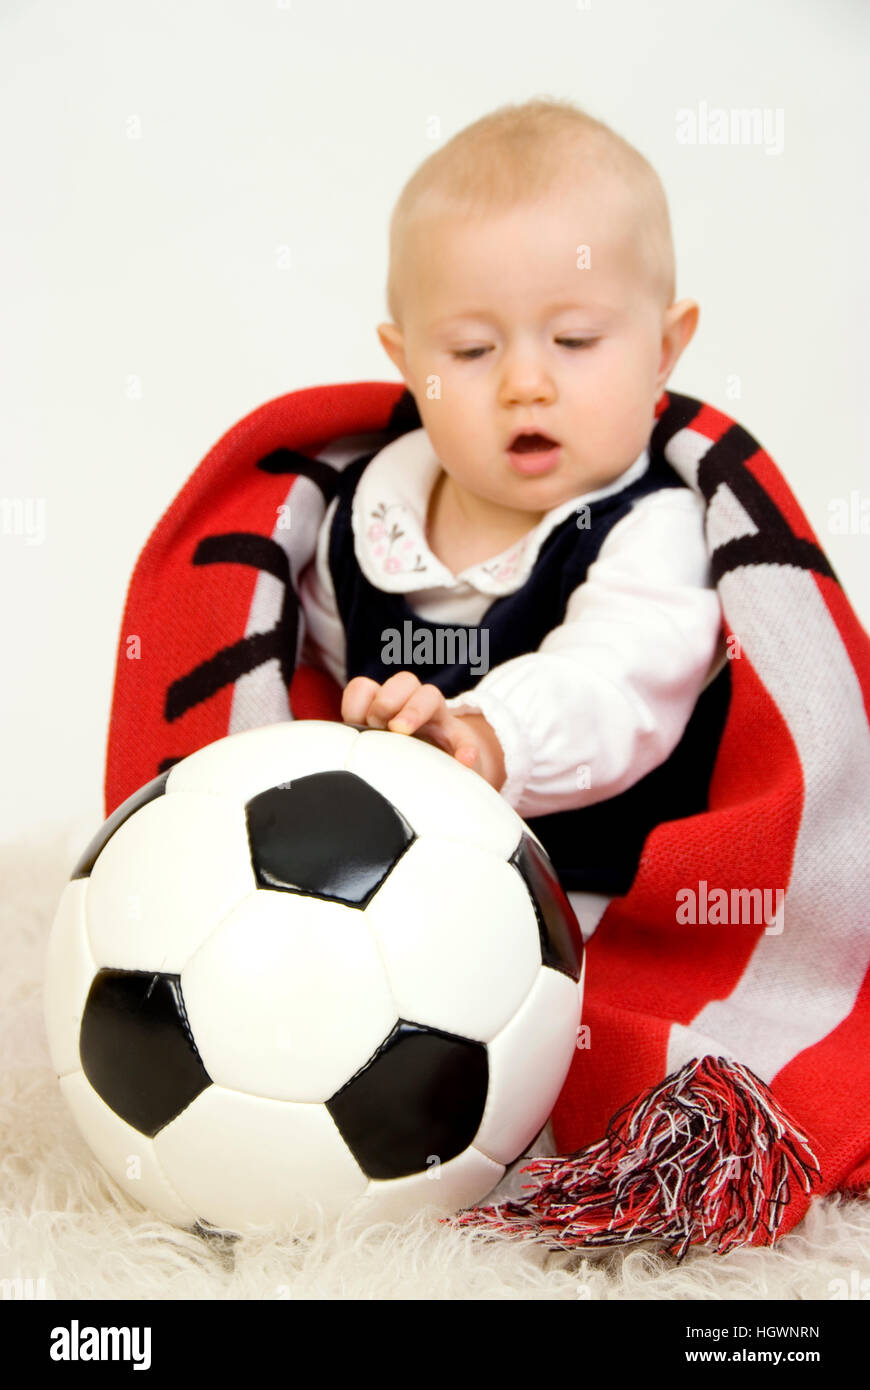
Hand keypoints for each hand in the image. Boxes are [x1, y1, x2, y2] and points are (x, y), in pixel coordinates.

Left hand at [341, 672, 506, 789]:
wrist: (443, 769)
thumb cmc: (398, 761)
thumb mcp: (375, 751)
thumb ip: (357, 746)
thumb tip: (334, 752)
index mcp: (384, 709)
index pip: (366, 688)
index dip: (359, 700)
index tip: (354, 721)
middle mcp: (411, 707)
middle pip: (402, 681)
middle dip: (386, 699)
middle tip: (380, 724)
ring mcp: (438, 721)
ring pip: (430, 695)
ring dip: (415, 709)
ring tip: (403, 730)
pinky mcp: (460, 742)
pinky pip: (465, 739)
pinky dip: (465, 748)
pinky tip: (463, 762)